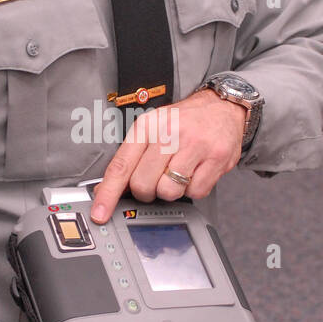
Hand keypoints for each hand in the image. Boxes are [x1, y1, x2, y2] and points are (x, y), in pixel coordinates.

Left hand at [89, 88, 246, 222]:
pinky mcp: (216, 158)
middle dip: (146, 191)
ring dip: (171, 191)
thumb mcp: (152, 129)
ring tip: (178, 173)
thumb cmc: (183, 122)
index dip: (108, 194)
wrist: (222, 108)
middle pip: (143, 185)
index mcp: (148, 126)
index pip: (121, 166)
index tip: (100, 213)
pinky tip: (196, 172)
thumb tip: (106, 190)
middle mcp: (169, 133)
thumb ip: (130, 158)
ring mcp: (195, 145)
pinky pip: (195, 193)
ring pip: (168, 192)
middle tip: (156, 179)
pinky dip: (194, 189)